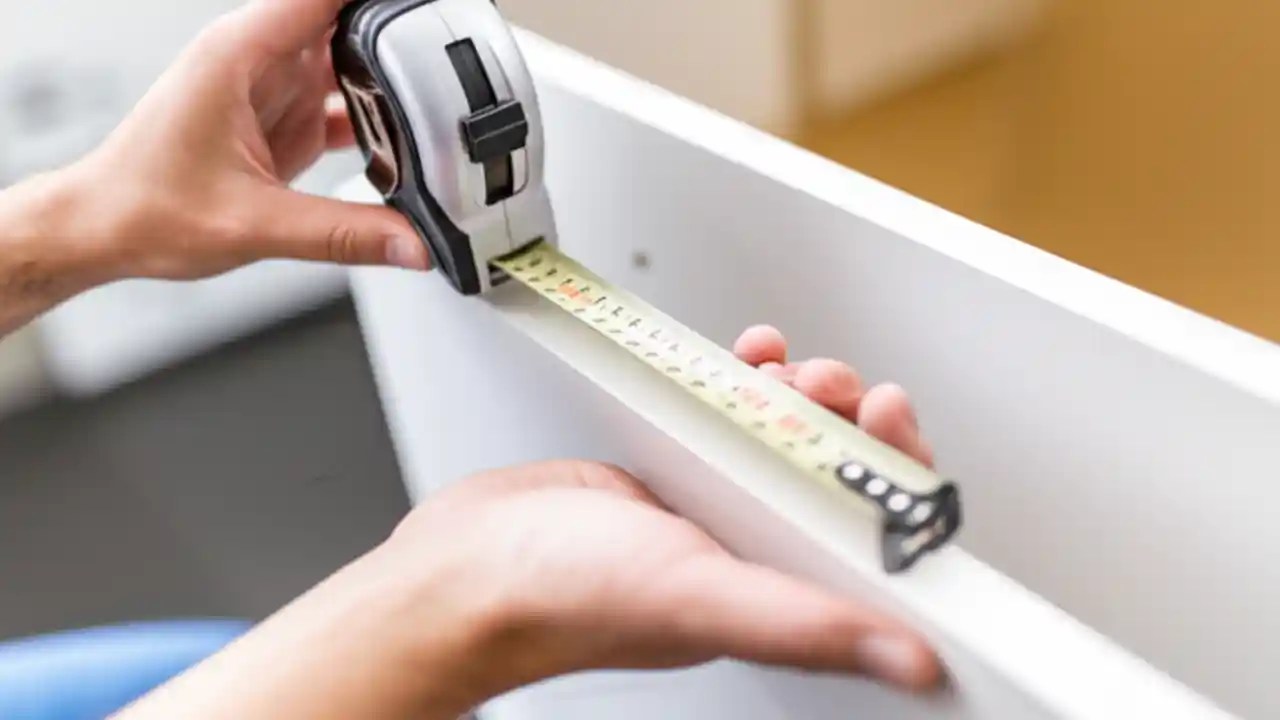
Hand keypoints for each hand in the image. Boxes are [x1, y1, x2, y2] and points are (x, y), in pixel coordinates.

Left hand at [68, 0, 424, 282]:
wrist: (106, 230)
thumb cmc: (144, 207)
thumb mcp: (254, 223)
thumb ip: (342, 233)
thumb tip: (412, 243)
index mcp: (241, 53)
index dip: (381, 2)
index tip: (426, 11)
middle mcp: (258, 60)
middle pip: (350, 23)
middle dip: (402, 41)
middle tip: (454, 68)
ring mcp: (273, 88)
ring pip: (353, 64)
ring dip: (394, 83)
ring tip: (446, 107)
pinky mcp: (283, 120)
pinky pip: (345, 105)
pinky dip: (378, 121)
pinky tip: (408, 145)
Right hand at [377, 325, 940, 706]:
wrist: (466, 564)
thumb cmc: (561, 598)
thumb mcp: (697, 596)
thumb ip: (803, 622)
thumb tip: (913, 660)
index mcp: (777, 593)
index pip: (877, 543)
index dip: (901, 480)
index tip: (891, 423)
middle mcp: (753, 553)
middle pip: (840, 480)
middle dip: (849, 420)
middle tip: (834, 388)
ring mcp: (711, 508)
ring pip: (787, 441)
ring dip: (801, 395)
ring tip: (788, 370)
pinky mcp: (671, 472)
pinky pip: (729, 418)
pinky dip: (745, 382)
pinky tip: (747, 362)